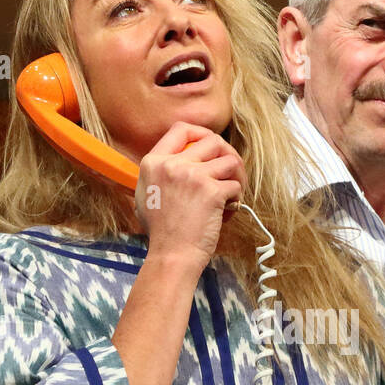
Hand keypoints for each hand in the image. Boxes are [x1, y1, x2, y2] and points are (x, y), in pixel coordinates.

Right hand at [134, 122, 244, 274]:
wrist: (172, 256)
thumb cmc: (162, 232)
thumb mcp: (147, 194)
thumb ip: (160, 172)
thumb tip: (182, 157)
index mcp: (154, 162)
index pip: (181, 129)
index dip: (200, 133)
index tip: (211, 147)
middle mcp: (173, 164)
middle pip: (212, 140)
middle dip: (226, 154)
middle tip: (230, 172)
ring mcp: (193, 176)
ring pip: (230, 160)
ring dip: (236, 176)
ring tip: (231, 193)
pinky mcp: (212, 191)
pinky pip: (235, 185)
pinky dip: (237, 198)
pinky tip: (228, 211)